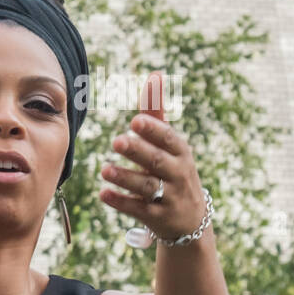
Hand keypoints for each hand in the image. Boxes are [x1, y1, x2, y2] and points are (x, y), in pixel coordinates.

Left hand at [99, 70, 207, 240]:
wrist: (190, 220)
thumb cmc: (173, 171)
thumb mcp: (170, 145)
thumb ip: (157, 113)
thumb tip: (155, 74)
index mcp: (181, 153)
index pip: (169, 139)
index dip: (154, 131)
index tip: (135, 120)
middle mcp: (178, 174)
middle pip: (158, 162)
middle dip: (138, 151)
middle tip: (116, 141)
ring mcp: (170, 198)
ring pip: (147, 186)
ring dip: (126, 177)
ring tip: (104, 169)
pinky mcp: (158, 218)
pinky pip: (138, 210)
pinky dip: (121, 202)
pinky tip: (103, 194)